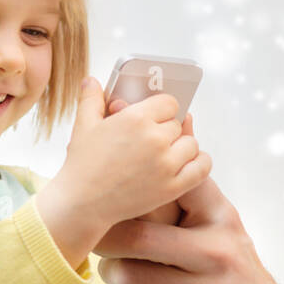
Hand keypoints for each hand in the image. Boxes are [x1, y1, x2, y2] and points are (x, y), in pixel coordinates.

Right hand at [51, 78, 211, 230]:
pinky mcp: (173, 187)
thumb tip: (91, 80)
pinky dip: (199, 163)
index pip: (168, 103)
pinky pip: (202, 168)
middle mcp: (154, 138)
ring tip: (167, 154)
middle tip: (153, 141)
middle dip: (166, 130)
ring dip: (181, 148)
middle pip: (177, 124)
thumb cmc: (82, 165)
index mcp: (135, 118)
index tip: (156, 118)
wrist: (82, 203)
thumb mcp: (83, 126)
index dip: (162, 110)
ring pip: (191, 145)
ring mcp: (166, 164)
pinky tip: (188, 163)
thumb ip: (91, 99)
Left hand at [92, 176, 283, 283]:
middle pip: (138, 238)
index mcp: (222, 220)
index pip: (175, 186)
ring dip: (109, 271)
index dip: (137, 189)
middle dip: (107, 239)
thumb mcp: (221, 225)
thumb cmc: (228, 267)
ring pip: (128, 275)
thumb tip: (160, 144)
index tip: (117, 196)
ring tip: (112, 268)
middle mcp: (218, 254)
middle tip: (98, 239)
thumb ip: (191, 193)